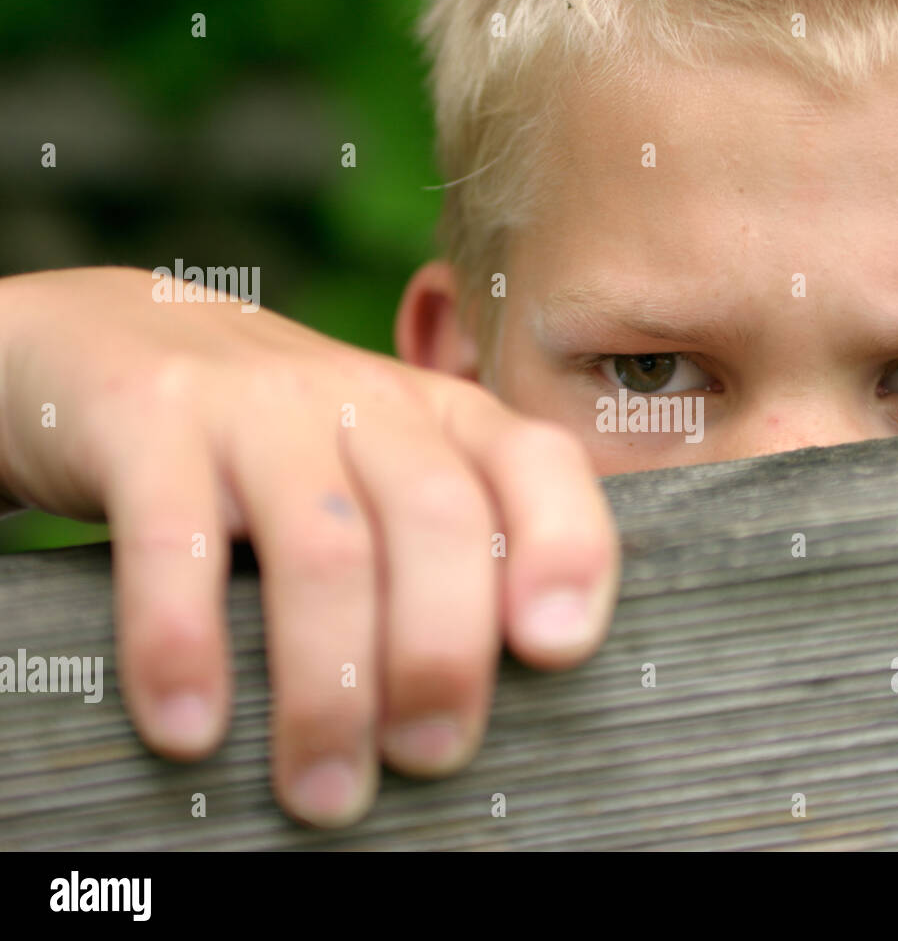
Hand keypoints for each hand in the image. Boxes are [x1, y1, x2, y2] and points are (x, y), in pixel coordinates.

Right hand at [0, 266, 619, 825]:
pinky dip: (185, 645)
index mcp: (440, 416)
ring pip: (324, 546)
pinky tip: (190, 728)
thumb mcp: (376, 471)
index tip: (558, 650)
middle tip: (430, 754)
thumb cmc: (275, 442)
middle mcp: (362, 400)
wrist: (110, 330)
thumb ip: (441, 547)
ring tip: (323, 787)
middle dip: (444, 653)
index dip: (567, 549)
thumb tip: (481, 699)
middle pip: (439, 517)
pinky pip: (177, 541)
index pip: (539, 462)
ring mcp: (257, 404)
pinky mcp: (149, 421)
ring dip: (329, 686)